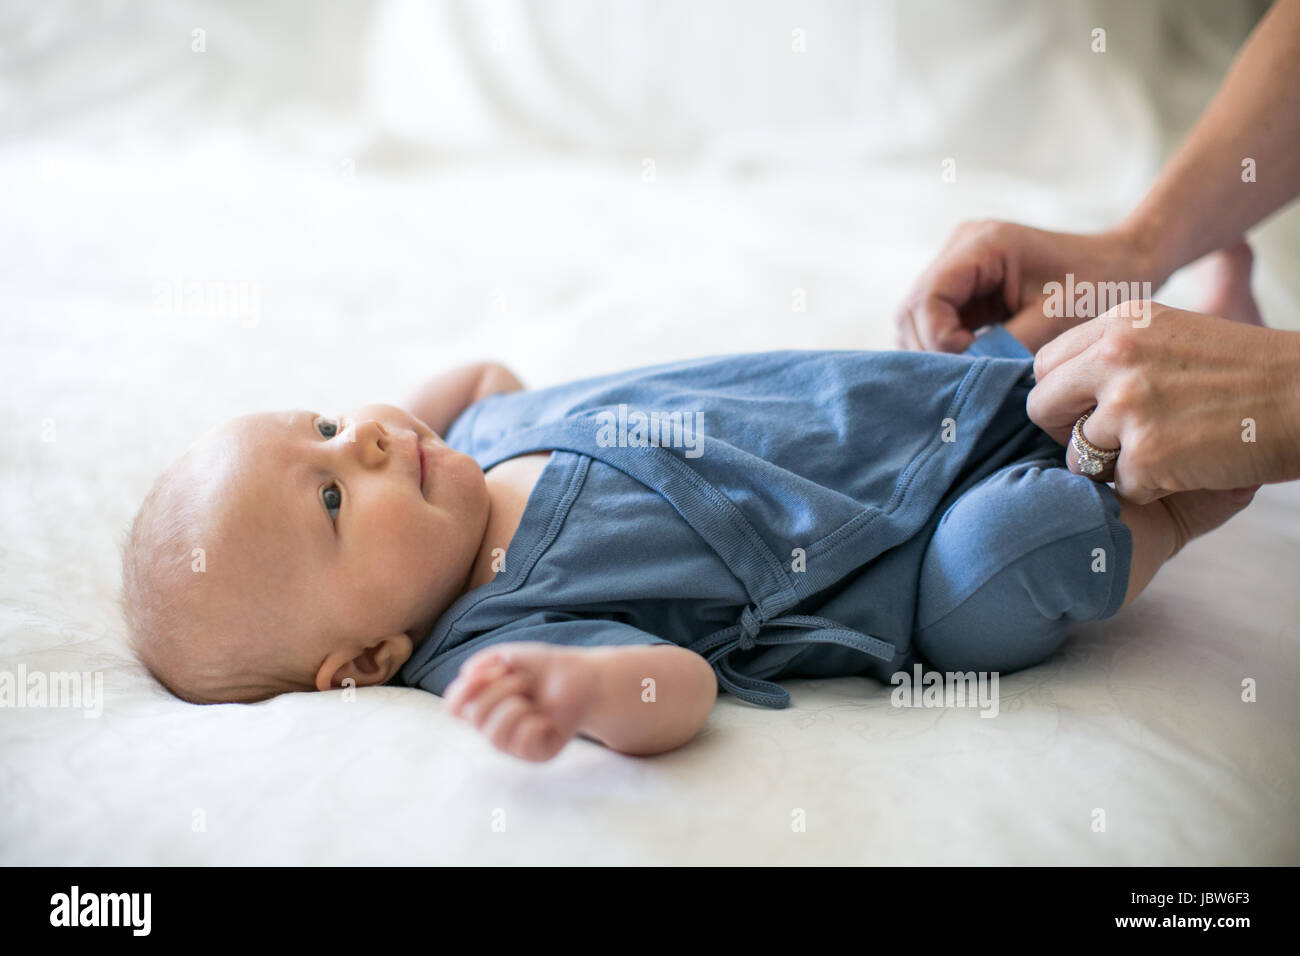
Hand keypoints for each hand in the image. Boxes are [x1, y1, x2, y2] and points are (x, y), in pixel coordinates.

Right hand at [444, 643, 598, 761]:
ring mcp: (513, 745)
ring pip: (494, 736)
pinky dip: (535, 724)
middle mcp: (492, 727)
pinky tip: (546, 719)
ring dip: (515, 708)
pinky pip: (523, 745)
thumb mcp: (509, 656)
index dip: (465, 689)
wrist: (582, 678)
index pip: (452, 707)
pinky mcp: (536, 755)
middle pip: (474, 716)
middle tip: (523, 681)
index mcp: (482, 704)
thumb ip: (482, 662)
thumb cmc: (544, 669)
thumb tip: (465, 676)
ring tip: (532, 700)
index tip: (494, 670)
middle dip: (500, 691)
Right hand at [895, 221, 1163, 352]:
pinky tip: (969, 360)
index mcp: (982, 244)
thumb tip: (968, 378)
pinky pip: (935, 319)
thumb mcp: (1055, 320)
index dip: (937, 337)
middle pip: (913, 307)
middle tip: (964, 377)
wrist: (1122, 262)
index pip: (928, 297)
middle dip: (930, 348)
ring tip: (967, 371)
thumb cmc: (1098, 284)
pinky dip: (944, 344)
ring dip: (934, 349)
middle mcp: (960, 247)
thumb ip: (1005, 346)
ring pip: (917, 316)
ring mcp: (958, 263)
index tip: (969, 361)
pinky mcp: (964, 282)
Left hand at [1028, 301, 1299, 501]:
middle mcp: (1115, 357)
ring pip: (1077, 456)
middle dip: (1067, 432)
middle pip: (1043, 409)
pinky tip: (1186, 466)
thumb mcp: (1170, 334)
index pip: (1045, 367)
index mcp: (1119, 325)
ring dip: (1113, 465)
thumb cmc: (1243, 372)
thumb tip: (1056, 382)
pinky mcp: (1148, 454)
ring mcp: (1130, 406)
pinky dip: (1149, 488)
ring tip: (1163, 450)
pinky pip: (1118, 486)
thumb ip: (1112, 351)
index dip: (1062, 396)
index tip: (1088, 409)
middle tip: (1112, 441)